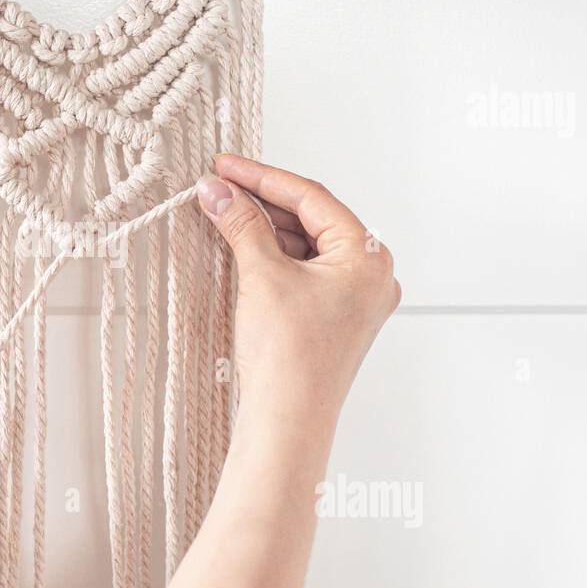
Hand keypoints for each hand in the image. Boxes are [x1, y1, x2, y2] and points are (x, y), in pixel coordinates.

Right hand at [197, 153, 400, 429]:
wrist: (288, 422)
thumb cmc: (290, 357)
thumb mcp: (262, 275)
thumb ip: (241, 224)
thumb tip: (217, 190)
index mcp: (368, 257)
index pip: (312, 198)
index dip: (262, 178)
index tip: (225, 165)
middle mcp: (370, 275)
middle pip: (311, 219)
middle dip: (261, 203)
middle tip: (218, 187)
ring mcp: (353, 299)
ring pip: (305, 245)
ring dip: (264, 228)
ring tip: (222, 212)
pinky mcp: (333, 318)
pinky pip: (302, 272)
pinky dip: (272, 256)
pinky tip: (240, 244)